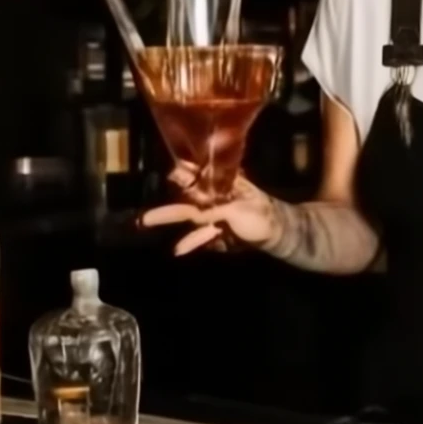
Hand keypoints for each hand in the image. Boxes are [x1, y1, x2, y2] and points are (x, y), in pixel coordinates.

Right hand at [140, 165, 281, 255]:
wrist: (278, 235)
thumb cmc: (260, 215)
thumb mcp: (236, 210)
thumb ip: (211, 210)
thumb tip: (192, 212)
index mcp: (221, 185)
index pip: (197, 174)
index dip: (182, 173)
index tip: (169, 175)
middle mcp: (214, 198)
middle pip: (186, 198)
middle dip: (167, 204)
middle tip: (144, 212)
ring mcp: (214, 216)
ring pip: (188, 217)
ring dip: (169, 219)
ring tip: (145, 221)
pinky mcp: (217, 234)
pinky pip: (199, 237)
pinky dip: (190, 242)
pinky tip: (178, 250)